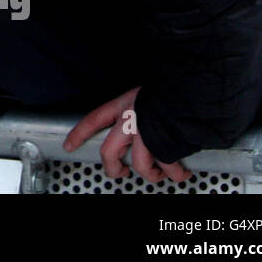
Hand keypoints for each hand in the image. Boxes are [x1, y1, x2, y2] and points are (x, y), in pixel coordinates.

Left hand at [63, 86, 190, 183]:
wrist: (191, 87)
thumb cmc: (172, 87)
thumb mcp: (146, 92)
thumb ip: (139, 109)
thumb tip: (144, 124)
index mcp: (123, 104)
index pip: (93, 119)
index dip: (79, 134)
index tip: (69, 145)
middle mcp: (130, 121)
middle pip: (109, 152)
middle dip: (113, 168)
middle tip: (119, 172)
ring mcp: (147, 136)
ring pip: (140, 165)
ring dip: (151, 174)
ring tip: (160, 174)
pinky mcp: (165, 147)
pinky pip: (168, 167)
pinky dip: (176, 173)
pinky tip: (181, 171)